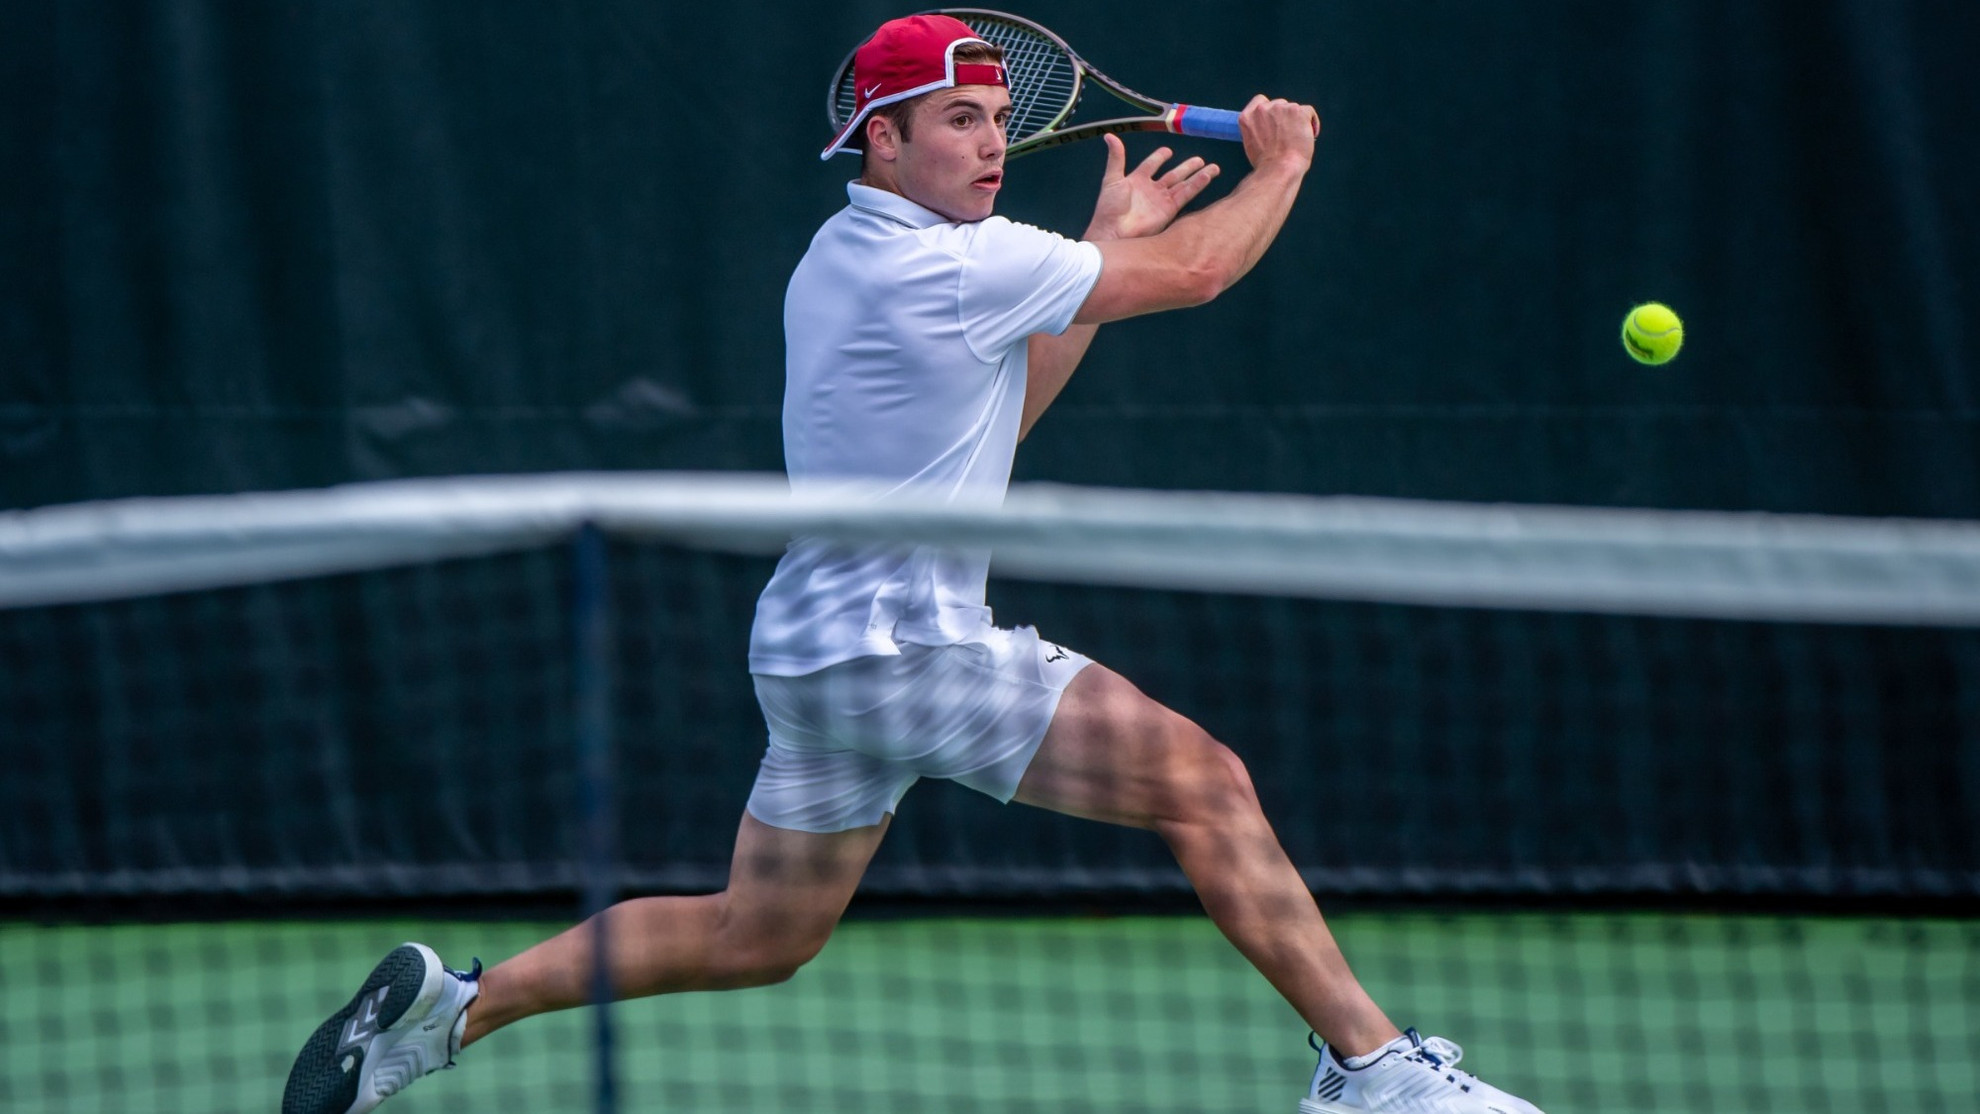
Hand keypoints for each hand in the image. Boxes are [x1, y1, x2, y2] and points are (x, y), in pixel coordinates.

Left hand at [1082, 133, 1221, 241]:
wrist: (1114, 230)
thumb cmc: (1109, 208)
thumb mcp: (1112, 178)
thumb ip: (1116, 157)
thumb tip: (1109, 136)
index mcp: (1137, 180)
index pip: (1151, 165)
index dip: (1159, 157)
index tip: (1168, 151)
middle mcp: (1152, 190)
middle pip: (1173, 175)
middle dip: (1186, 167)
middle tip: (1199, 160)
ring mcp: (1161, 200)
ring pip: (1183, 184)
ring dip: (1198, 175)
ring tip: (1212, 167)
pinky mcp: (1169, 210)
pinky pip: (1185, 195)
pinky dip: (1197, 185)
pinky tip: (1207, 176)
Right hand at [1238, 95, 1319, 173]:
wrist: (1279, 169)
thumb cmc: (1267, 164)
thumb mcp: (1251, 143)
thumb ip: (1258, 129)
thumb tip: (1269, 128)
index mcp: (1247, 117)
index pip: (1260, 101)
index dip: (1270, 110)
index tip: (1275, 119)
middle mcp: (1262, 109)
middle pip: (1279, 104)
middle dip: (1284, 117)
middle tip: (1289, 134)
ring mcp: (1280, 108)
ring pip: (1294, 108)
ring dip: (1297, 121)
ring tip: (1298, 139)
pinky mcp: (1297, 111)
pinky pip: (1308, 112)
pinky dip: (1311, 123)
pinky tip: (1310, 135)